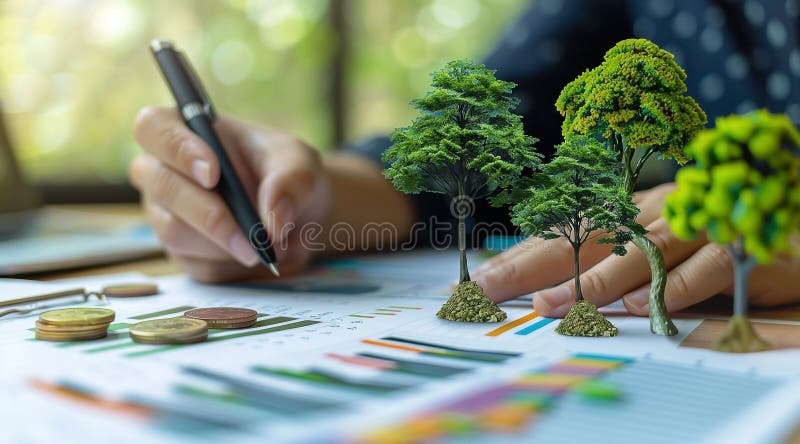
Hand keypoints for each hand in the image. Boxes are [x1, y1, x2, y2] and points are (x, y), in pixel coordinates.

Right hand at [130, 107, 330, 281]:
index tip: (214, 173)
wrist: (300, 216)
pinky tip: (259, 255)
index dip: (176, 149)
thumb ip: (291, 181)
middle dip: (209, 214)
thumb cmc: (288, 175)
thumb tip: (273, 219)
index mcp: (184, 129)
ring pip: (174, 232)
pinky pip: (197, 264)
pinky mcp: (180, 251)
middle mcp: (162, 170)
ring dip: (226, 244)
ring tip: (269, 244)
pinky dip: (234, 265)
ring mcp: (165, 213)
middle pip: (160, 186)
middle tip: (253, 235)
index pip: (154, 127)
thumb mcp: (301, 165)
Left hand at [472, 183, 799, 315]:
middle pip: (584, 238)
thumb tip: (550, 286)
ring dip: (594, 280)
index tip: (477, 281)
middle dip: (532, 266)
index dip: (519, 257)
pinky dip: (673, 287)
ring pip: (639, 251)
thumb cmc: (712, 231)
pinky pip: (702, 267)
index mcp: (628, 209)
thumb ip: (611, 259)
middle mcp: (654, 211)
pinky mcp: (738, 243)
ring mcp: (695, 223)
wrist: (791, 213)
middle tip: (488, 291)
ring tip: (552, 306)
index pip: (563, 233)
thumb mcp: (654, 241)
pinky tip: (643, 307)